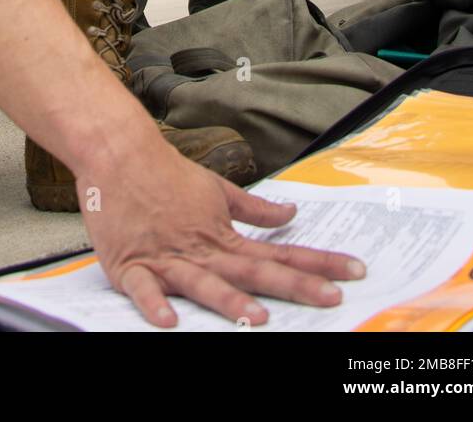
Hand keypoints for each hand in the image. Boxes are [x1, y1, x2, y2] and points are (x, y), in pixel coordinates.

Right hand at [80, 146, 364, 327]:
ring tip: (257, 318)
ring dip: (230, 301)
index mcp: (223, 234)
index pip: (280, 252)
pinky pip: (145, 290)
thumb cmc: (166, 172)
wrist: (119, 153)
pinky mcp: (132, 266)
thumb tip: (290, 212)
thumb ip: (254, 208)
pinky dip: (155, 304)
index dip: (318, 263)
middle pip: (254, 271)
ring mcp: (168, 258)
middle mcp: (201, 248)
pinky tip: (170, 321)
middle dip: (294, 286)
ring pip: (204, 284)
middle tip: (330, 298)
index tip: (353, 271)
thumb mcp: (216, 189)